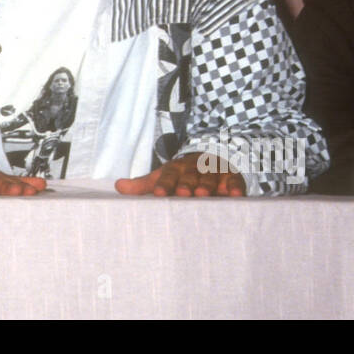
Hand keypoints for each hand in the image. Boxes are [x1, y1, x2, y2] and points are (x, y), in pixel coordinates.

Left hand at [116, 154, 245, 196]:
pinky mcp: (231, 177)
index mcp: (175, 169)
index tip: (159, 194)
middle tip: (183, 193)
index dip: (164, 184)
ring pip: (210, 177)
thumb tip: (118, 186)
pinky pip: (234, 181)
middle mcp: (194, 168)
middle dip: (187, 184)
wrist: (207, 158)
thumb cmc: (180, 175)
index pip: (168, 176)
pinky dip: (235, 187)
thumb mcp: (161, 177)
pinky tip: (235, 195)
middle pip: (190, 176)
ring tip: (205, 194)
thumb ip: (142, 185)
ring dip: (208, 184)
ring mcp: (213, 172)